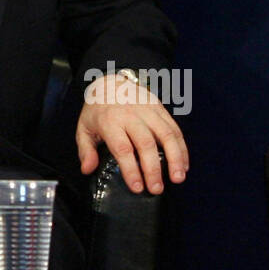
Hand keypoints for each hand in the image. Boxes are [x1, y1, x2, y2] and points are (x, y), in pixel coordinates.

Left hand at [76, 73, 188, 193]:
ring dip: (175, 158)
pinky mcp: (160, 109)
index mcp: (110, 122)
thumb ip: (85, 150)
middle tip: (157, 189)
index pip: (122, 148)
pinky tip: (184, 164)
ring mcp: (148, 111)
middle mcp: (131, 115)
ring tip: (178, 178)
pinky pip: (175, 129)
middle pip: (146, 144)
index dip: (131, 169)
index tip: (138, 187)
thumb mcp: (84, 127)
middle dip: (153, 169)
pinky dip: (182, 148)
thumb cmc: (97, 109)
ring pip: (166, 135)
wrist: (111, 80)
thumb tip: (87, 170)